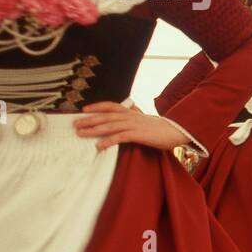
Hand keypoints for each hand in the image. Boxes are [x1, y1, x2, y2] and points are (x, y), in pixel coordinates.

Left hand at [74, 102, 190, 151]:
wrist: (176, 131)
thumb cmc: (161, 127)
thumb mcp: (146, 117)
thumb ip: (136, 113)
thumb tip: (131, 107)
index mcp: (131, 112)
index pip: (110, 106)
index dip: (96, 106)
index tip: (84, 110)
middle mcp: (130, 116)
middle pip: (105, 116)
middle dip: (88, 120)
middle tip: (75, 124)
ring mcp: (133, 125)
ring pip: (109, 126)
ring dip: (93, 130)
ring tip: (81, 133)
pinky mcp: (138, 135)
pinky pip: (119, 137)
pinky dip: (108, 141)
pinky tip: (99, 146)